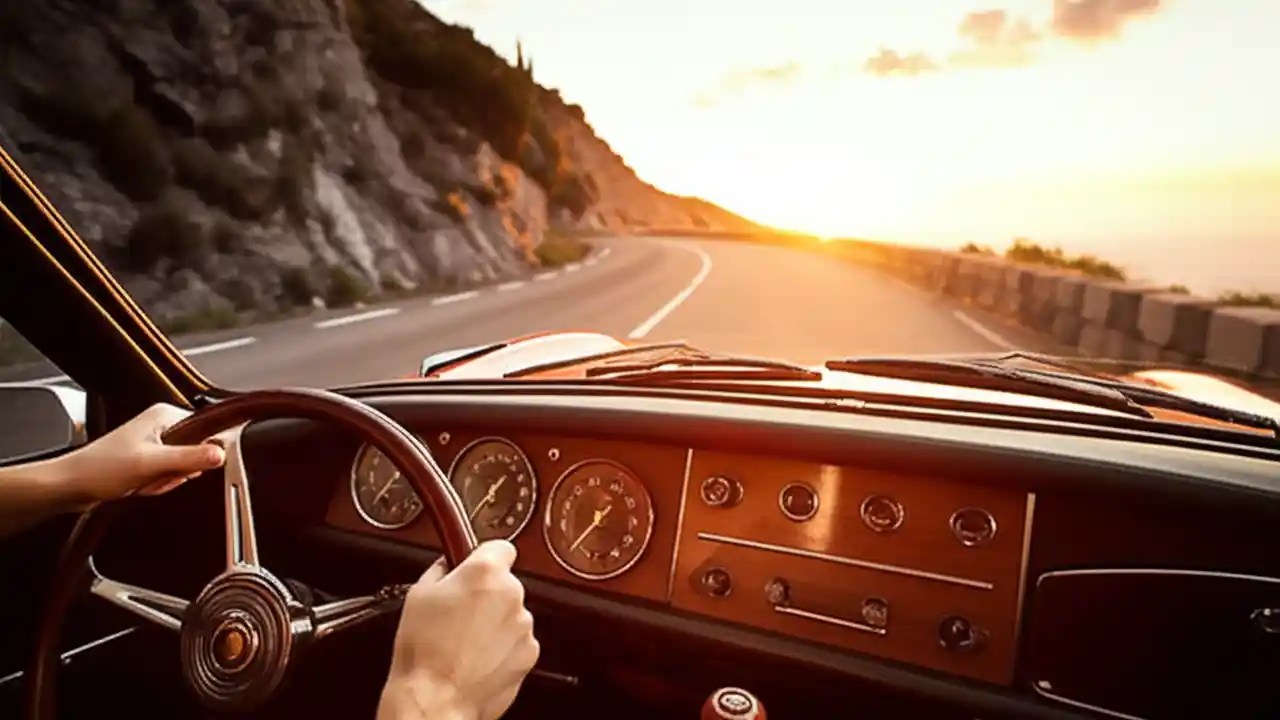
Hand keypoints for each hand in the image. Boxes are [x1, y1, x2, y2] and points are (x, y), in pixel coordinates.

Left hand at [62, 403, 225, 503]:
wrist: (72, 486)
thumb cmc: (100, 469)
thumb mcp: (151, 464)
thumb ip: (190, 458)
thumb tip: (222, 453)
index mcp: (165, 415)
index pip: (207, 433)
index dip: (198, 457)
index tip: (182, 467)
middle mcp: (161, 426)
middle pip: (196, 454)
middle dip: (177, 473)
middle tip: (155, 475)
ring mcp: (155, 443)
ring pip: (183, 469)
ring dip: (165, 481)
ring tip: (143, 481)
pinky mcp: (149, 459)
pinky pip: (169, 477)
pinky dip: (157, 485)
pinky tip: (140, 485)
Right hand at [378, 541, 538, 719]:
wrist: (435, 699)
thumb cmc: (423, 651)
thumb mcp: (419, 594)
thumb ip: (442, 568)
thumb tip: (449, 563)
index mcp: (485, 572)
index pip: (501, 547)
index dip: (485, 557)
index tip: (475, 567)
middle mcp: (511, 594)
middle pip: (505, 584)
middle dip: (487, 595)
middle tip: (459, 614)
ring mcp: (524, 625)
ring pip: (511, 614)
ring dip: (495, 623)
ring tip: (464, 642)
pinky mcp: (530, 653)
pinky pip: (517, 641)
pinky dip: (502, 647)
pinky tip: (477, 659)